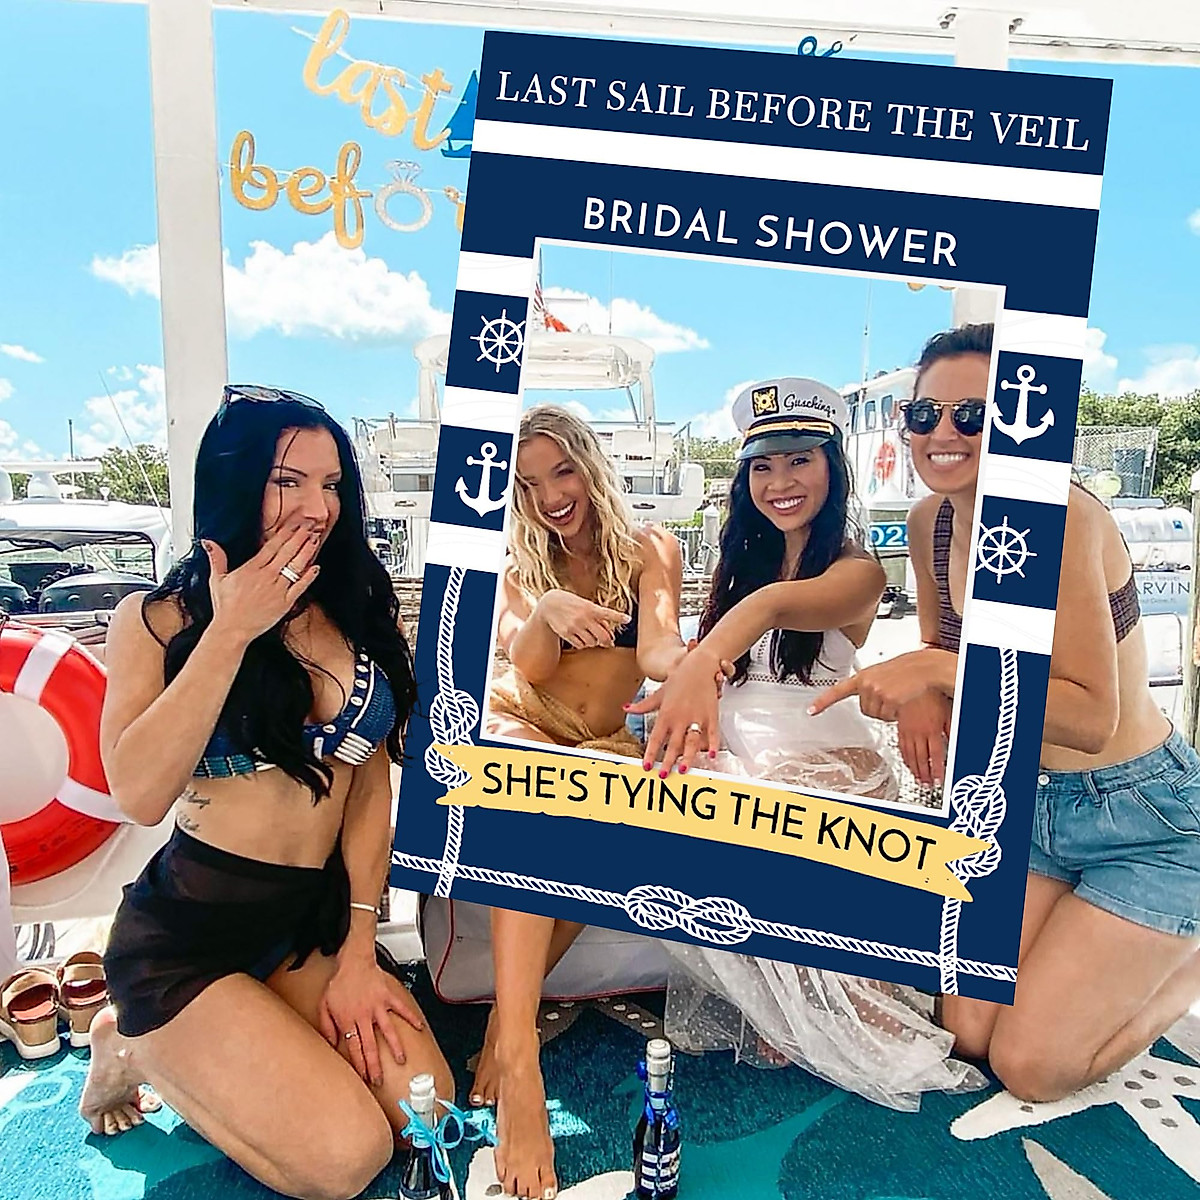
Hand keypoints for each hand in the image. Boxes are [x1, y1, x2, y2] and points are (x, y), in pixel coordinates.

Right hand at [202, 518, 320, 646]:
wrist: (232, 630)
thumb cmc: (225, 607)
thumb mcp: (217, 579)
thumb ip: (216, 558)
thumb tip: (208, 542)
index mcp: (252, 568)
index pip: (272, 545)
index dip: (286, 533)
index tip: (295, 523)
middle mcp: (267, 576)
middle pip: (287, 552)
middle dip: (300, 537)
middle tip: (310, 525)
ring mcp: (278, 589)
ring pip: (296, 566)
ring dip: (306, 552)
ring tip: (315, 540)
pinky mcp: (285, 603)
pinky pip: (300, 587)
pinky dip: (309, 577)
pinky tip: (316, 567)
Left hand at [317, 953, 425, 1087]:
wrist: (353, 961)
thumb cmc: (339, 983)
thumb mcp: (324, 1006)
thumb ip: (326, 1027)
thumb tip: (331, 1044)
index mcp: (347, 1020)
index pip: (354, 1048)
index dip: (359, 1064)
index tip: (364, 1077)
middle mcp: (363, 1015)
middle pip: (370, 1045)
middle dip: (374, 1065)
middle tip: (379, 1079)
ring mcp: (377, 1006)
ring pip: (388, 1030)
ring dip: (394, 1047)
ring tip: (401, 1060)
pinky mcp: (388, 996)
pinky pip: (401, 1008)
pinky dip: (410, 1018)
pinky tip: (418, 1027)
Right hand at [536, 589, 628, 649]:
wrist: (549, 605)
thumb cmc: (571, 604)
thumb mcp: (585, 605)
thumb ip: (597, 616)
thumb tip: (609, 631)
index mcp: (591, 608)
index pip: (608, 613)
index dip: (619, 617)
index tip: (628, 619)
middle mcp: (584, 617)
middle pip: (603, 636)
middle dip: (607, 641)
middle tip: (609, 642)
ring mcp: (575, 626)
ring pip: (592, 642)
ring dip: (594, 642)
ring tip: (591, 637)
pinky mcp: (566, 634)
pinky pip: (580, 645)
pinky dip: (583, 644)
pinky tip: (581, 638)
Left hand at [626, 644, 733, 775]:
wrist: (699, 664)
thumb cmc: (680, 678)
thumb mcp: (660, 693)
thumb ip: (644, 705)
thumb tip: (627, 708)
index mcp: (666, 713)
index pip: (655, 738)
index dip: (651, 753)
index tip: (647, 766)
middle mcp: (680, 717)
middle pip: (673, 744)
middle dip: (668, 762)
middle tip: (664, 775)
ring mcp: (696, 717)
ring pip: (692, 742)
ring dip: (688, 757)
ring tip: (684, 770)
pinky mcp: (711, 715)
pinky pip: (713, 733)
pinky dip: (713, 745)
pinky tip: (712, 756)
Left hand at [808, 648, 954, 722]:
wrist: (923, 667)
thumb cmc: (906, 671)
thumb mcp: (881, 675)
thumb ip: (870, 686)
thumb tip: (867, 704)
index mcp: (862, 676)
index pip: (837, 690)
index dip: (823, 702)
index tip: (811, 711)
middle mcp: (866, 683)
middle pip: (865, 710)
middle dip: (878, 707)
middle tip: (891, 695)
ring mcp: (875, 691)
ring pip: (876, 715)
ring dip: (888, 710)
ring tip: (898, 695)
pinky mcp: (887, 698)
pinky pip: (887, 716)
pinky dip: (896, 712)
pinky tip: (902, 699)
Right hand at [897, 691, 952, 786]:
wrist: (916, 684)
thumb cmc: (933, 696)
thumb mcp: (947, 713)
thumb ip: (950, 730)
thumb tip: (954, 743)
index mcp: (931, 729)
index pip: (934, 755)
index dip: (936, 769)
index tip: (938, 779)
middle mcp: (918, 732)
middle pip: (920, 758)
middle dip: (924, 773)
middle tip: (927, 784)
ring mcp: (908, 730)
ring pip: (910, 754)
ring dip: (914, 768)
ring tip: (918, 778)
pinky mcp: (900, 726)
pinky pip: (901, 744)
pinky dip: (904, 756)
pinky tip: (907, 761)